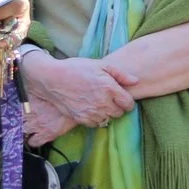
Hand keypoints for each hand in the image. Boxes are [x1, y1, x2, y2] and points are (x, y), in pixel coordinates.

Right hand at [21, 53, 136, 131]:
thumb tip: (136, 81)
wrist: (52, 78)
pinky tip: (91, 108)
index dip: (127, 101)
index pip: (129, 104)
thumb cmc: (77, 68)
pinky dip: (95, 118)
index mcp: (109, 88)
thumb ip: (121, 74)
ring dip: (106, 113)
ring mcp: (92, 112)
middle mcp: (102, 103)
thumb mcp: (100, 65)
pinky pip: (96, 124)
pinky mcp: (81, 119)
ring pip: (108, 120)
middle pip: (119, 113)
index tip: (121, 97)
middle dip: (117, 107)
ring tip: (99, 103)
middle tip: (109, 99)